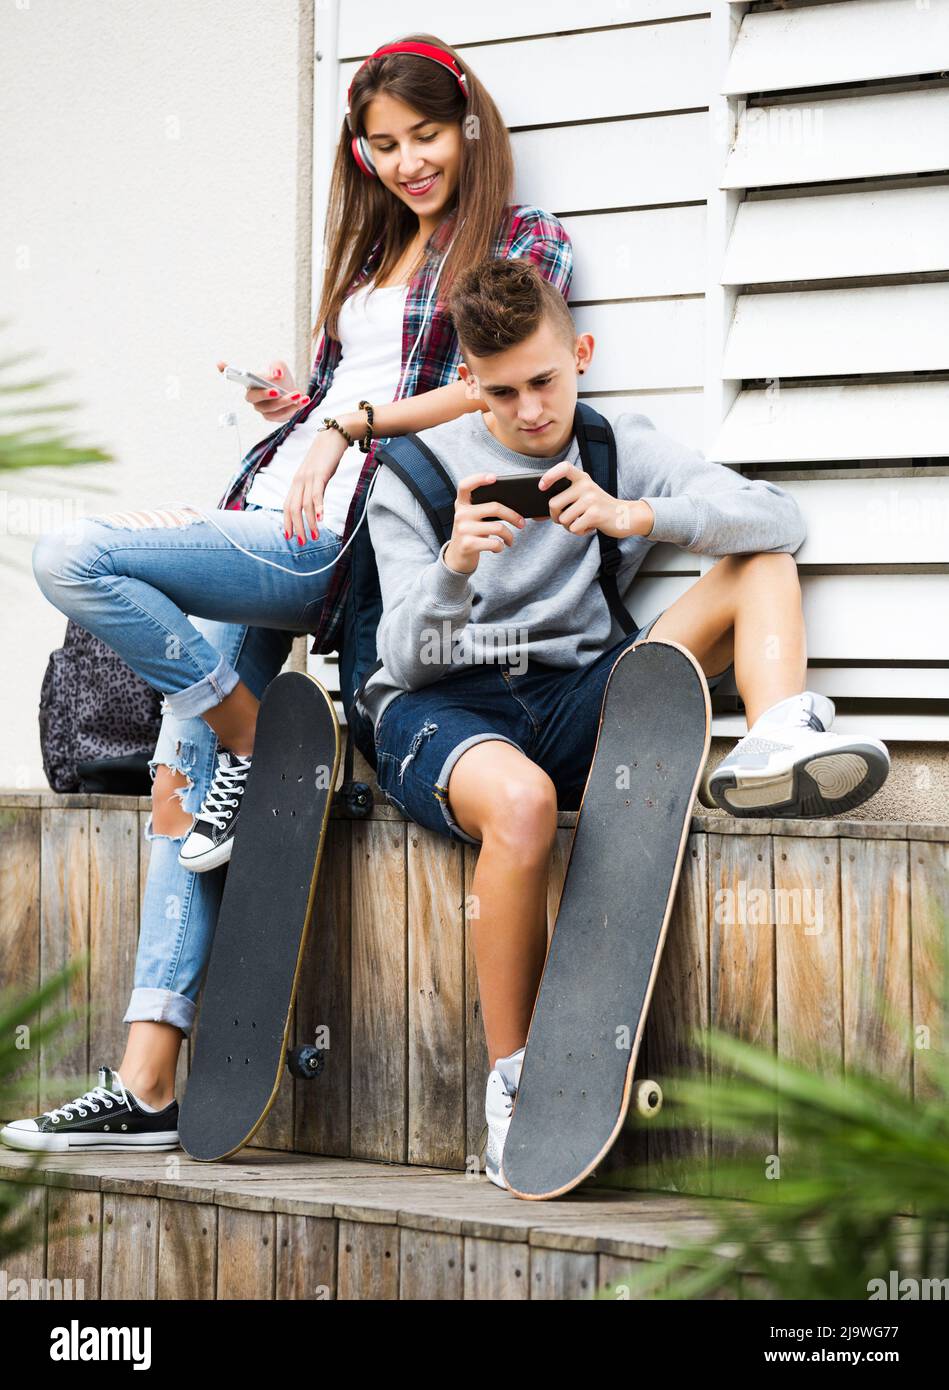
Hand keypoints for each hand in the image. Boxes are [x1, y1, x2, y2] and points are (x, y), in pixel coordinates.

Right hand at [216, 359, 308, 423]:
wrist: (293, 392)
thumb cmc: (282, 378)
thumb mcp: (280, 367)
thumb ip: (277, 367)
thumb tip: (277, 373)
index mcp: (249, 382)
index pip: (234, 375)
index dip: (225, 370)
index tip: (219, 363)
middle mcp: (252, 397)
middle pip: (253, 398)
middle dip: (264, 394)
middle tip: (276, 390)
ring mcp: (262, 409)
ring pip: (270, 409)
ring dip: (285, 402)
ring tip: (298, 394)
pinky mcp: (273, 418)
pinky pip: (282, 415)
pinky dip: (295, 407)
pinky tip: (304, 399)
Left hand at [282, 426, 347, 544]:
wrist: (334, 435)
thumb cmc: (327, 457)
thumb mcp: (317, 475)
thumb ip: (314, 489)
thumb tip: (315, 506)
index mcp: (297, 482)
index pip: (287, 505)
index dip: (287, 522)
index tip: (290, 537)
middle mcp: (299, 481)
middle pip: (293, 508)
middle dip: (297, 527)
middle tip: (302, 542)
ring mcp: (308, 477)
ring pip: (304, 504)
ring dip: (309, 523)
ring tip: (314, 536)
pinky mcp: (320, 474)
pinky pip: (317, 493)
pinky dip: (318, 507)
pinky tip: (321, 518)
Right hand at [443, 473, 524, 574]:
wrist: (456, 558)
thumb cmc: (472, 534)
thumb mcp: (473, 519)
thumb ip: (484, 508)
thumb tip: (515, 505)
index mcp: (462, 504)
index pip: (465, 485)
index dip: (479, 479)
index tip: (494, 477)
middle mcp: (461, 514)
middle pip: (494, 507)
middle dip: (513, 516)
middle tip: (522, 523)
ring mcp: (463, 529)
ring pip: (498, 527)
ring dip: (509, 536)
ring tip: (510, 540)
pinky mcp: (467, 544)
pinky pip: (495, 543)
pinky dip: (501, 546)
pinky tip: (499, 547)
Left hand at [539, 461, 646, 537]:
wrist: (626, 516)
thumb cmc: (598, 508)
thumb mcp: (583, 498)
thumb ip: (564, 501)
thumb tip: (536, 517)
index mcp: (582, 478)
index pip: (564, 468)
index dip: (550, 475)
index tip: (541, 486)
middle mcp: (586, 485)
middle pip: (554, 504)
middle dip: (556, 517)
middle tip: (566, 519)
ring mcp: (591, 499)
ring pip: (563, 519)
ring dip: (569, 526)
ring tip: (582, 522)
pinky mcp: (595, 514)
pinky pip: (574, 528)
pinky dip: (579, 532)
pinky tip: (589, 527)